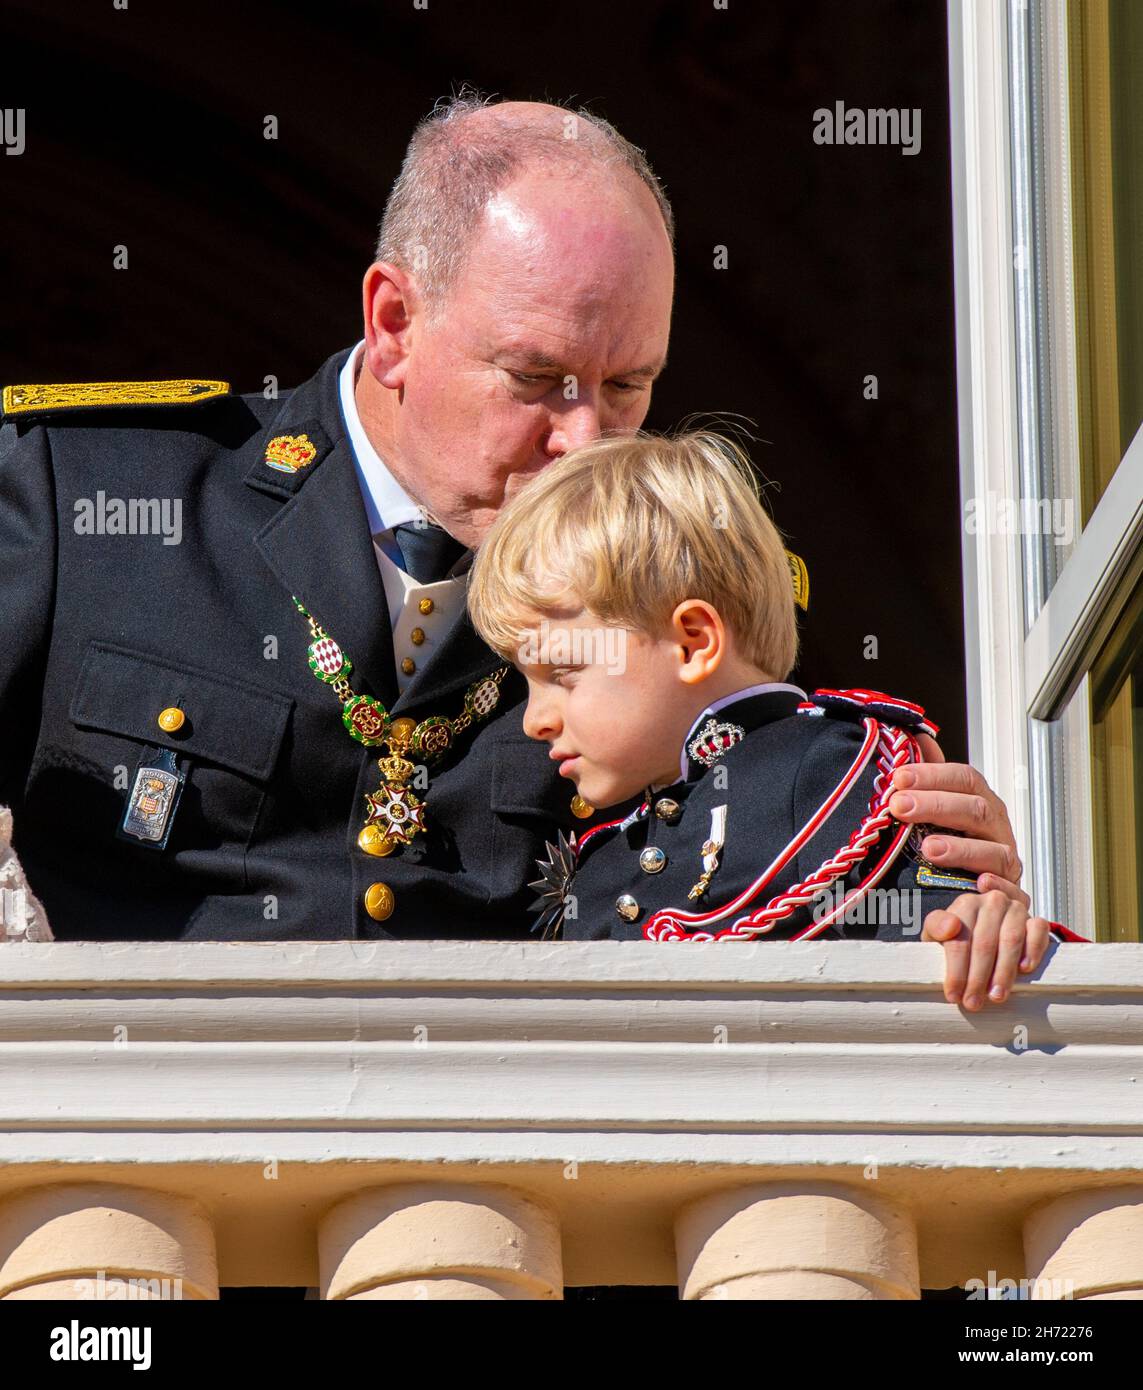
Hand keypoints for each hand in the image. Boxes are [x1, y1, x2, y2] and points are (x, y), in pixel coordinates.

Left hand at [889, 736, 1028, 906]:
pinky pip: (1012, 891)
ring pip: (994, 850)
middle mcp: (998, 827)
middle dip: (936, 806)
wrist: (977, 885)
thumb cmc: (956, 840)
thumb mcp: (941, 804)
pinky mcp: (1011, 892)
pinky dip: (998, 887)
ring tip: (929, 847)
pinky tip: (979, 883)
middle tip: (900, 806)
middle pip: (975, 809)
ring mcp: (1006, 861)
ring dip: (962, 848)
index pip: (964, 778)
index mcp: (981, 801)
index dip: (933, 775)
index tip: (899, 778)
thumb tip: (917, 738)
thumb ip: (931, 775)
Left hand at [921, 890, 1052, 1008]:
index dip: (956, 971)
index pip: (960, 941)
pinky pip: (1038, 932)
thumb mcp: (938, 931)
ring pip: (1011, 940)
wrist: (984, 927)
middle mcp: (992, 902)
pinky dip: (1033, 950)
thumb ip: (936, 926)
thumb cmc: (959, 934)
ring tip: (996, 996)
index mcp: (966, 904)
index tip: (953, 994)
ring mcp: (1016, 909)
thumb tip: (951, 927)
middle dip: (978, 978)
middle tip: (973, 1002)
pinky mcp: (1036, 920)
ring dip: (1004, 971)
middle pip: (985, 944)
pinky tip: (1024, 968)